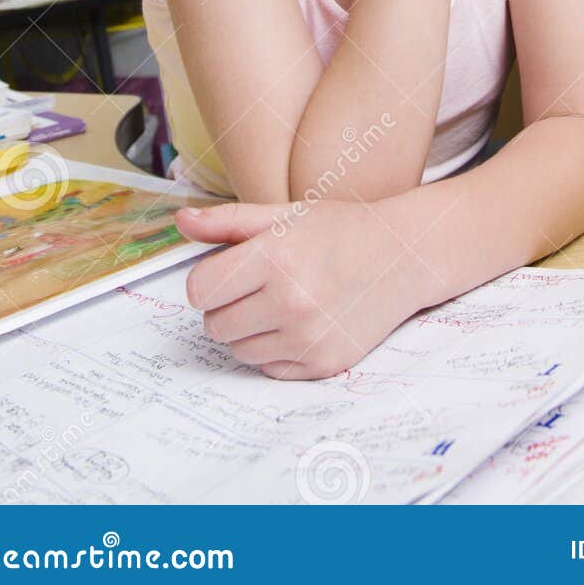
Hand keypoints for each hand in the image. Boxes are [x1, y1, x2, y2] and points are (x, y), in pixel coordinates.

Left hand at [176, 197, 420, 378]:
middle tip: (259, 285)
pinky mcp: (323, 365)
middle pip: (215, 325)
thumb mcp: (285, 215)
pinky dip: (275, 350)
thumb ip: (228, 221)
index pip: (200, 290)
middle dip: (228, 306)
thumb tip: (180, 221)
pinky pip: (269, 369)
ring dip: (249, 331)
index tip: (231, 270)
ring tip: (282, 302)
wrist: (403, 256)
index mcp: (276, 258)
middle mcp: (291, 301)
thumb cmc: (340, 230)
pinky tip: (300, 323)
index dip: (210, 280)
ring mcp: (308, 338)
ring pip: (238, 351)